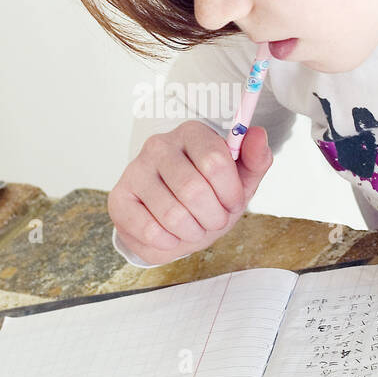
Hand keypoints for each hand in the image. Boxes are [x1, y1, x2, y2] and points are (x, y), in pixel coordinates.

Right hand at [108, 121, 273, 266]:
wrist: (172, 220)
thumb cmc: (209, 195)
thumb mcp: (240, 180)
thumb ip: (255, 159)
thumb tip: (258, 134)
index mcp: (192, 133)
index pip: (216, 161)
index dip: (230, 193)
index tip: (231, 202)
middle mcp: (159, 145)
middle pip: (194, 190)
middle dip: (213, 217)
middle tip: (213, 220)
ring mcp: (135, 170)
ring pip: (173, 214)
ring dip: (192, 233)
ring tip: (193, 228)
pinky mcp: (119, 198)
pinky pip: (150, 230)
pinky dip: (169, 242)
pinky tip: (171, 235)